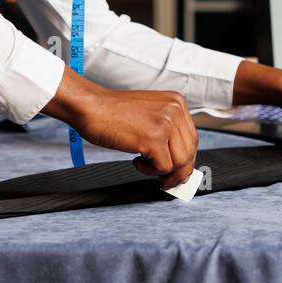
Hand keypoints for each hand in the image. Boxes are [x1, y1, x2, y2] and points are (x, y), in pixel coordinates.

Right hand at [43, 68, 197, 188]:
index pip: (191, 137)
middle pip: (190, 151)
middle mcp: (175, 110)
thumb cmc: (113, 112)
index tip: (178, 170)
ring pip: (181, 162)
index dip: (186, 158)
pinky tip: (136, 162)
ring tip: (148, 170)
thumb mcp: (149, 113)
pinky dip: (150, 171)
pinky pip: (164, 167)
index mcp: (177, 102)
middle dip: (180, 171)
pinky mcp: (154, 139)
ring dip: (166, 174)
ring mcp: (166, 123)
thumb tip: (180, 159)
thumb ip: (167, 129)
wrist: (91, 106)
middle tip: (166, 180)